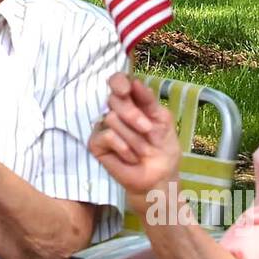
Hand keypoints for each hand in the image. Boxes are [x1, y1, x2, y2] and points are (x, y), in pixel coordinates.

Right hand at [89, 73, 181, 202]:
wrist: (159, 177)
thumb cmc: (162, 147)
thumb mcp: (162, 120)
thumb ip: (149, 100)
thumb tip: (134, 82)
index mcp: (131, 101)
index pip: (117, 82)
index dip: (119, 82)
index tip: (126, 90)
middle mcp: (115, 111)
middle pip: (114, 99)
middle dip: (134, 115)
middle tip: (147, 130)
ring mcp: (103, 126)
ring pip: (112, 118)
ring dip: (133, 137)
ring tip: (142, 150)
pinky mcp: (96, 144)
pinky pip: (106, 136)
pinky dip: (123, 147)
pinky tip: (131, 157)